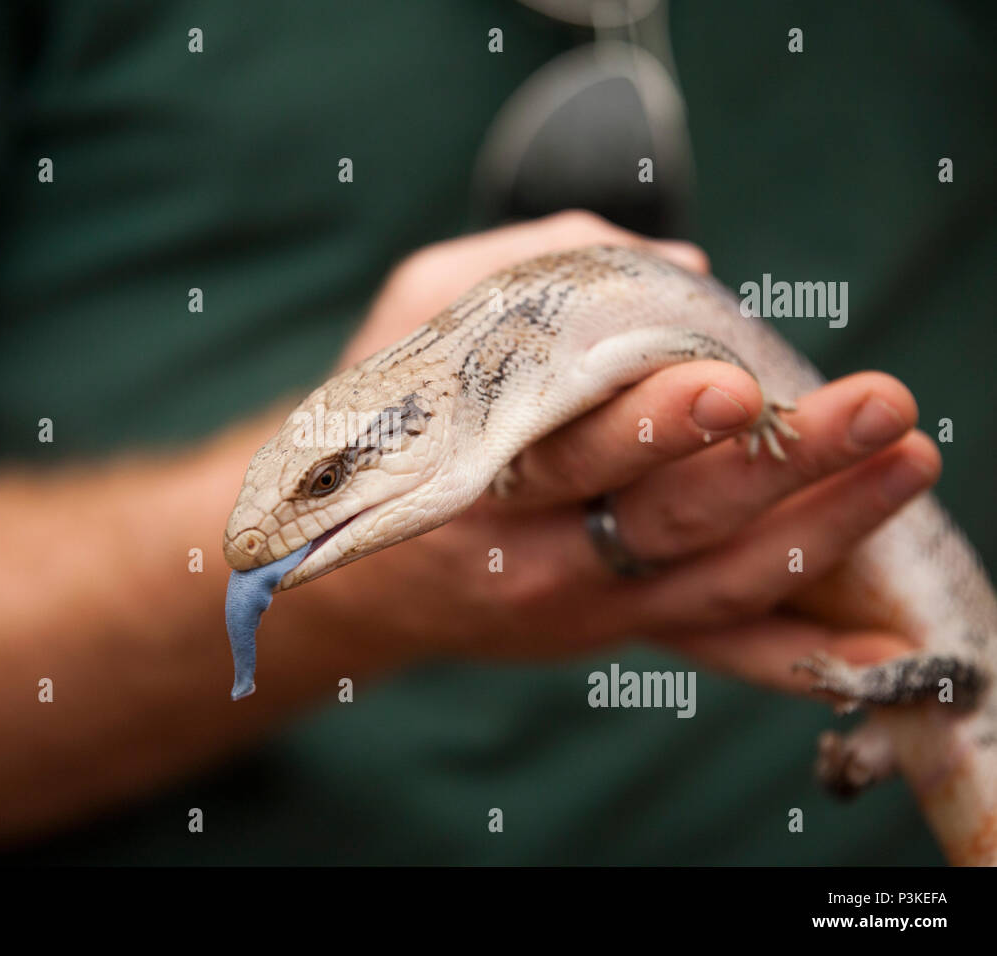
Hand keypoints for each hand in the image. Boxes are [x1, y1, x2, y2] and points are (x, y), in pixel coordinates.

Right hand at [296, 211, 936, 693]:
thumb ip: (526, 272)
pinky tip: (889, 647)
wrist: (358, 580)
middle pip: (665, 522)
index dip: (651, 426)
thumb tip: (683, 269)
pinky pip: (714, 648)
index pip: (570, 454)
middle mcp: (531, 560)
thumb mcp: (414, 322)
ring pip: (713, 583)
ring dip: (819, 530)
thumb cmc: (388, 431)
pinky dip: (800, 655)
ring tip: (906, 462)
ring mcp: (583, 608)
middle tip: (872, 407)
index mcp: (471, 477)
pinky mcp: (617, 630)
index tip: (729, 382)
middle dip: (772, 466)